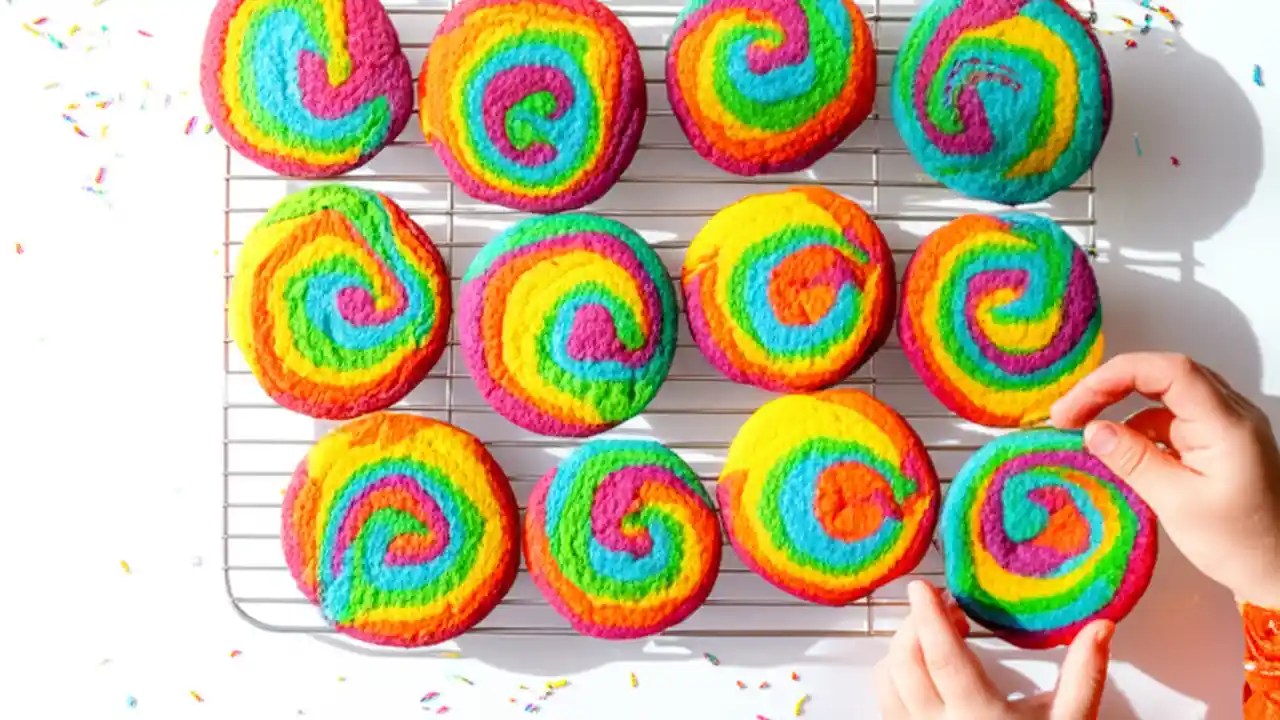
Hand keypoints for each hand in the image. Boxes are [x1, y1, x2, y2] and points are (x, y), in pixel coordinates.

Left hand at [874, 582, 1112, 719]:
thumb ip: (1084, 675)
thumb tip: (1101, 626)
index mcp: (980, 717)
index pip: (943, 658)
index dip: (928, 618)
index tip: (923, 586)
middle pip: (905, 661)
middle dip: (916, 623)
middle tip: (945, 606)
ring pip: (886, 680)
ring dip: (902, 648)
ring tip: (935, 635)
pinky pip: (885, 701)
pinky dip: (895, 674)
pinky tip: (923, 667)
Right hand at [1051, 353, 1279, 608]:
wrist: (1278, 571)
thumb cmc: (1237, 543)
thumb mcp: (1177, 504)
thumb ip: (1133, 460)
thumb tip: (1092, 429)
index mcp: (1226, 425)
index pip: (1168, 371)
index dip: (1115, 376)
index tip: (1075, 406)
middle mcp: (1230, 414)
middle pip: (1164, 374)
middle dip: (1111, 386)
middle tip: (1068, 415)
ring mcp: (1225, 426)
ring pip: (1166, 394)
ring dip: (1122, 405)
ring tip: (1083, 430)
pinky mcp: (1217, 441)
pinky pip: (1171, 418)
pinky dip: (1138, 426)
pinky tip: (1117, 450)